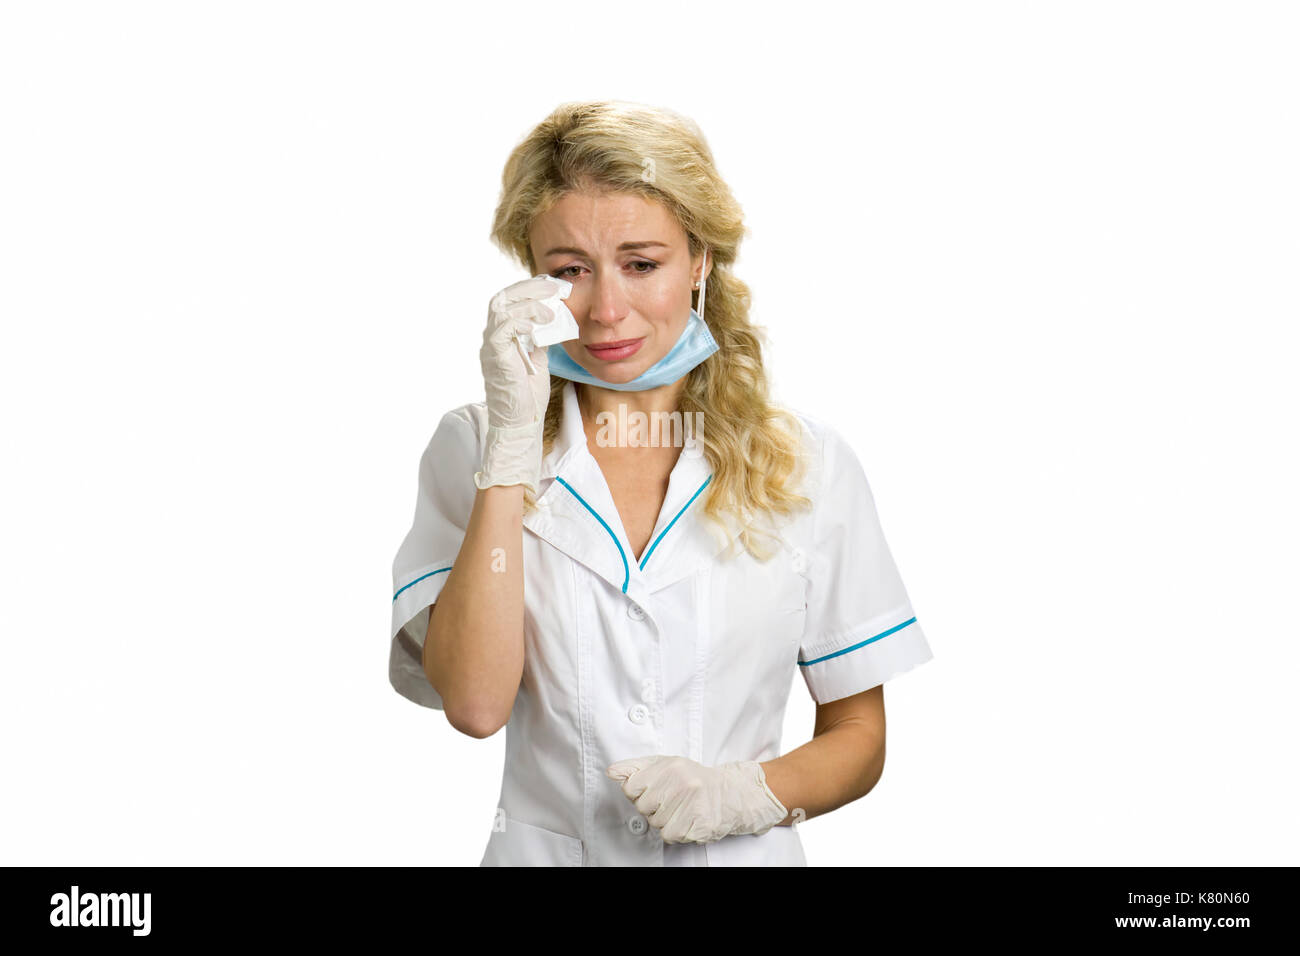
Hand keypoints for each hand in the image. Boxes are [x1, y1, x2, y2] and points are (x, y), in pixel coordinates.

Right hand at [475, 275, 570, 493]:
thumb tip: (554, 319)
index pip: (510, 301)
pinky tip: (542, 324)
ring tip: (552, 309)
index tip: (553, 285)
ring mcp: (491, 347)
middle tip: (555, 287)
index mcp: (503, 337)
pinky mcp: (496, 357)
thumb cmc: (528, 395)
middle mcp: (493, 338)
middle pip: (502, 298)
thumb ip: (540, 338)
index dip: (530, 289)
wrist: (520, 423)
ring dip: (529, 303)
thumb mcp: (538, 359)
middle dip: (529, 288)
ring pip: (501, 308)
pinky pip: (502, 328)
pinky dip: (522, 321)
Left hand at [606, 755, 787, 844]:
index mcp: (670, 766)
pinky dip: (677, 832)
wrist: (731, 794)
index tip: (656, 789)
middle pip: (643, 808)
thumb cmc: (694, 779)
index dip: (640, 792)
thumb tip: (611, 772)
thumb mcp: (665, 765)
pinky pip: (671, 836)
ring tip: (682, 809)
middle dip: (654, 807)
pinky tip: (688, 819)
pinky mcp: (700, 824)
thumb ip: (636, 768)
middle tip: (672, 800)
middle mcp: (681, 783)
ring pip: (656, 824)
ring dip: (666, 821)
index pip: (631, 787)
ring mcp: (692, 804)